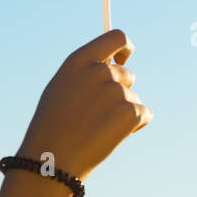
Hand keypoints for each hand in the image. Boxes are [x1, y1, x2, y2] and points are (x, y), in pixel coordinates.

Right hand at [16, 29, 151, 180]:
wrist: (52, 159)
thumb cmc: (52, 126)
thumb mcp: (61, 89)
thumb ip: (86, 72)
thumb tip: (115, 64)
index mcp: (79, 60)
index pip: (116, 37)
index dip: (125, 47)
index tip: (124, 58)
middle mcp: (99, 71)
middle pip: (127, 74)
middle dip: (120, 92)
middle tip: (97, 115)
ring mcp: (116, 91)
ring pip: (133, 97)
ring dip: (124, 112)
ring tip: (98, 129)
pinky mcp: (131, 112)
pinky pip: (144, 114)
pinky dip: (135, 125)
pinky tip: (112, 136)